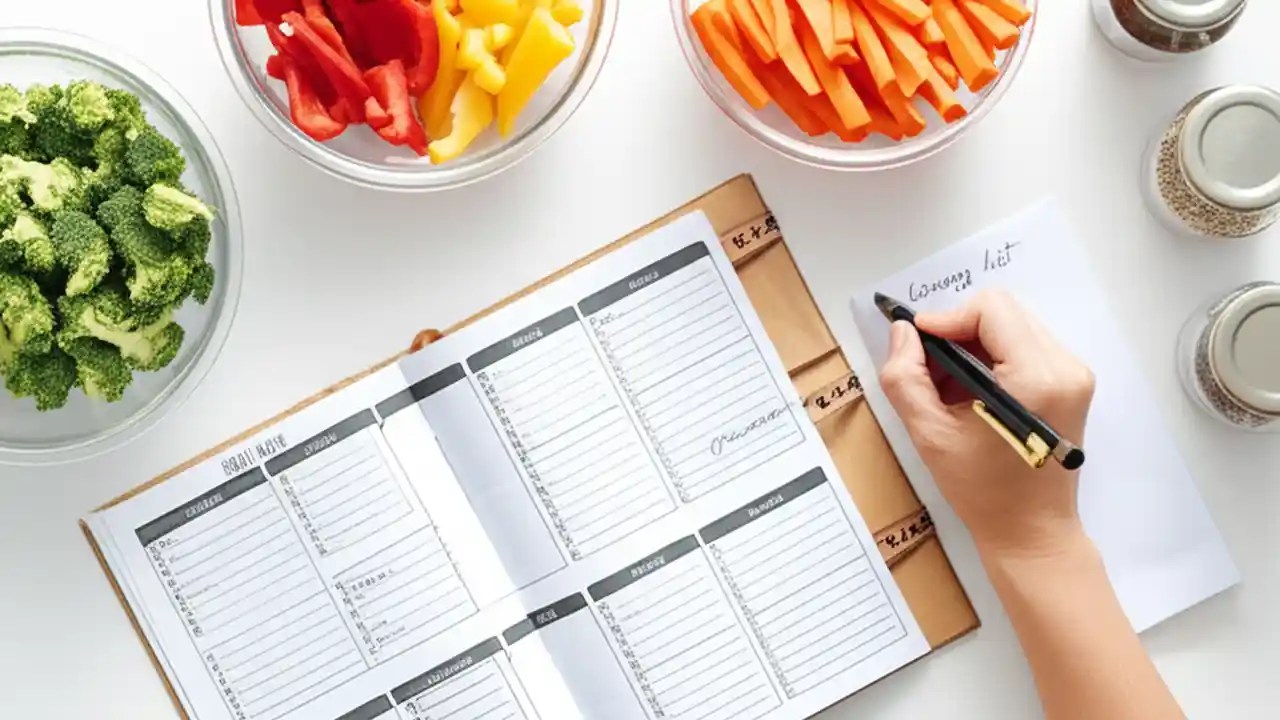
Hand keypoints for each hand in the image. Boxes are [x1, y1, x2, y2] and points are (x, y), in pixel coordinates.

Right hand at [879, 290, 1095, 560]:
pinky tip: (972, 393)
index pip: (991, 309)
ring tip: (948, 386)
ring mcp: (1074, 374)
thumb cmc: (983, 491)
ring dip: (973, 344)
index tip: (917, 344)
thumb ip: (906, 377)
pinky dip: (992, 358)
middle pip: (1003, 312)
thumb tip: (903, 332)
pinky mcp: (1072, 384)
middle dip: (958, 330)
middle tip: (929, 367)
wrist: (1032, 532)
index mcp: (1037, 378)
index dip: (946, 318)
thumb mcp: (930, 435)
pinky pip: (1025, 346)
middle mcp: (1065, 367)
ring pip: (1013, 326)